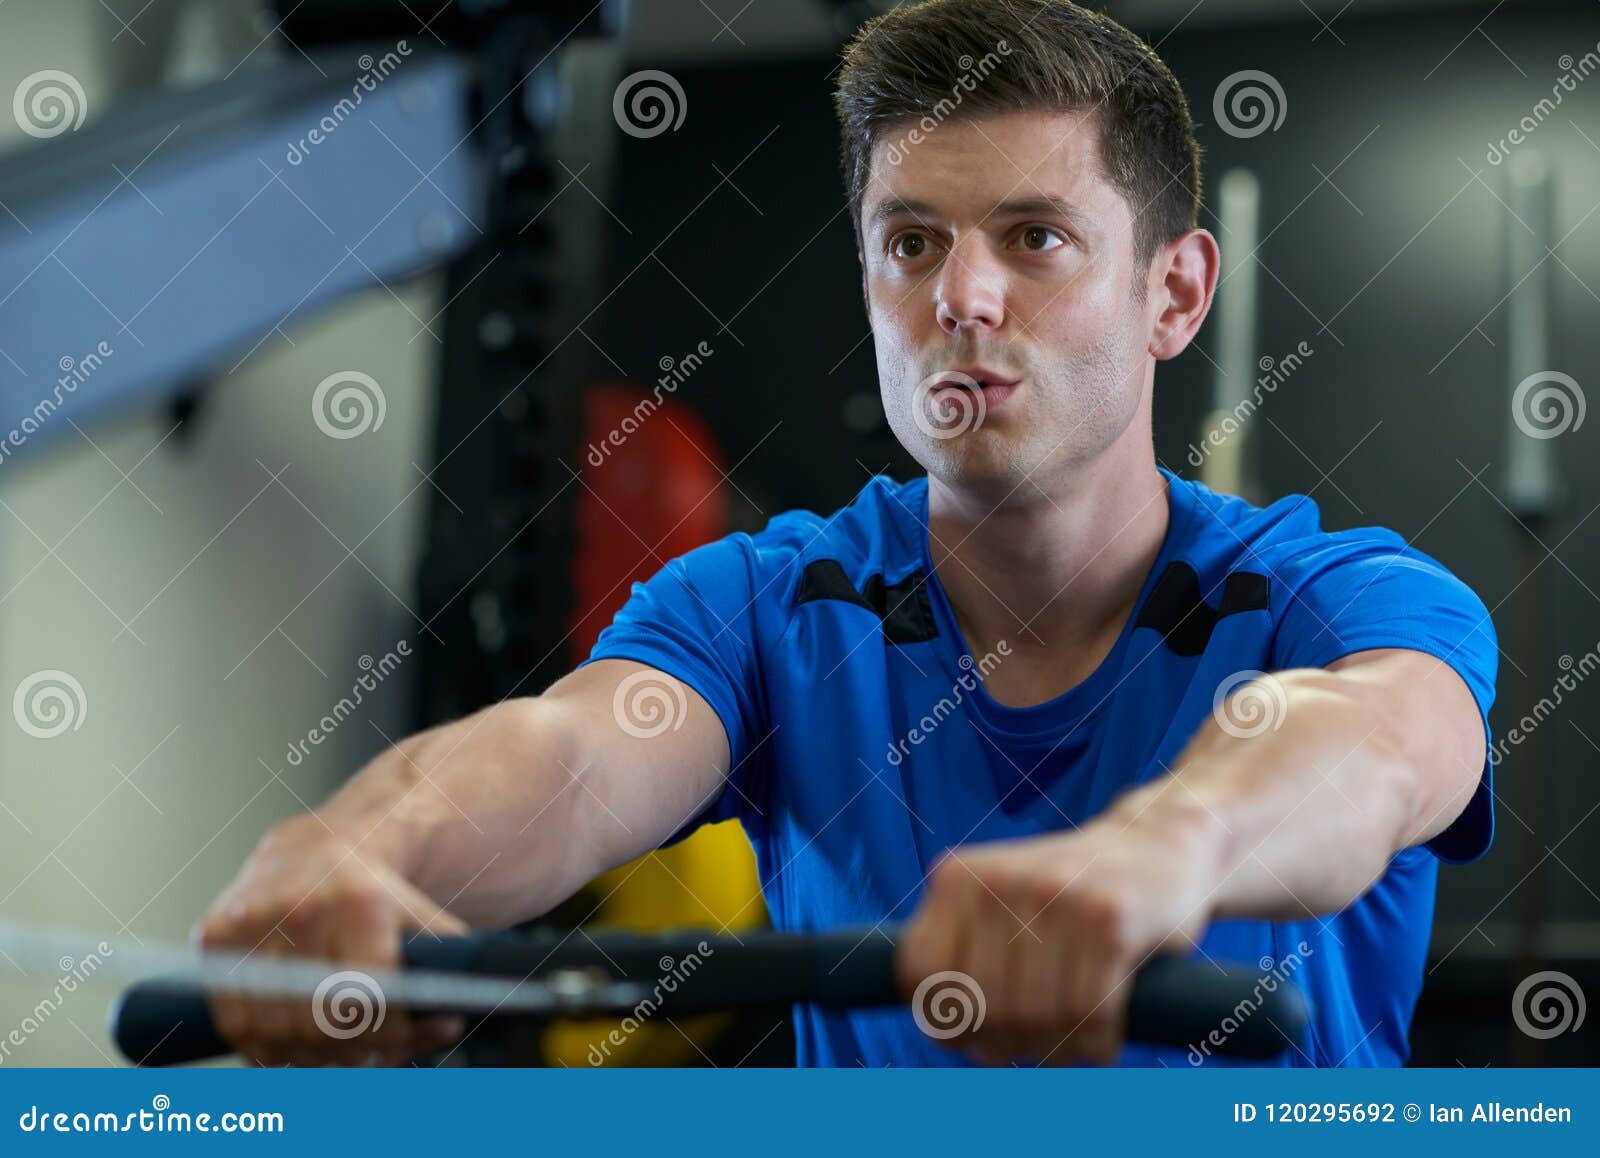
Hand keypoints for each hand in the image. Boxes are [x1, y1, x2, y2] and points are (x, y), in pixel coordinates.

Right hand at [196, 814, 467, 1065]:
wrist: (311, 849)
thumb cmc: (373, 895)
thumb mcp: (422, 918)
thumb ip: (443, 972)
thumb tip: (447, 1025)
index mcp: (356, 901)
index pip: (368, 994)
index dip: (388, 1030)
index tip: (400, 1037)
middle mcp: (297, 908)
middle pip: (319, 1021)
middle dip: (353, 1049)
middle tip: (372, 1051)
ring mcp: (248, 923)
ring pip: (276, 1031)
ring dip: (311, 1056)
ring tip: (338, 1047)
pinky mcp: (212, 938)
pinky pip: (237, 1024)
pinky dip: (269, 1046)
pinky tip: (296, 1038)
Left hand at [895, 804, 1224, 1065]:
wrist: (1160, 840)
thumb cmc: (1073, 895)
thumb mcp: (1001, 903)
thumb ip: (962, 954)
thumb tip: (942, 1030)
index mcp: (959, 878)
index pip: (920, 973)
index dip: (944, 1022)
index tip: (977, 1038)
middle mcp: (1000, 881)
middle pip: (984, 1006)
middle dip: (1009, 1045)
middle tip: (1036, 1047)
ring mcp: (1055, 896)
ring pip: (1036, 1016)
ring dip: (1057, 1051)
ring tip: (1073, 1045)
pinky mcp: (1110, 918)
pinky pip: (1089, 1014)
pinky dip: (1096, 1045)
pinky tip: (1104, 1039)